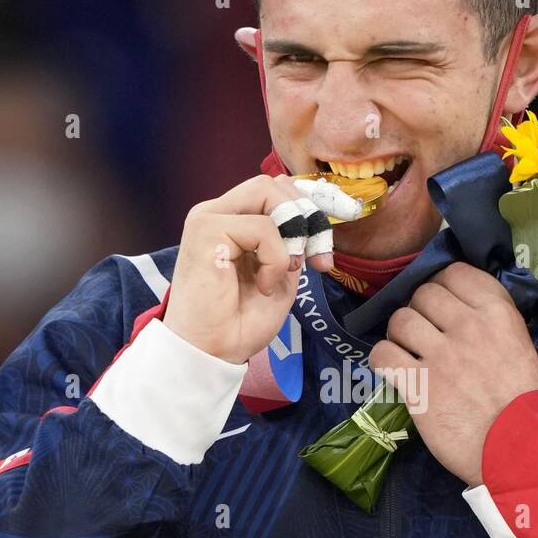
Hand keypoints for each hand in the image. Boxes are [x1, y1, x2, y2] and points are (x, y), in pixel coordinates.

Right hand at [165, 174, 359, 364]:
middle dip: (307, 216)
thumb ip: (292, 247)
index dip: (308, 205)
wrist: (211, 353)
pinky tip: (263, 285)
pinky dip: (274, 259)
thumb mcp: (280, 278)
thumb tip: (313, 227)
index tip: (331, 237)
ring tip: (284, 272)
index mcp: (231, 221)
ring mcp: (208, 219)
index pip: (274, 190)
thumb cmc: (239, 323)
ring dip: (291, 235)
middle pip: (273, 184)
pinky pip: (262, 227)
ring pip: (268, 193)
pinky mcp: (206, 231)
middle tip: (318, 257)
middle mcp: (216, 213)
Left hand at [368, 261, 537, 484]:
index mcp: (498, 313)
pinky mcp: (418, 384)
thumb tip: (457, 302)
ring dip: (399, 334)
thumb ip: (491, 320)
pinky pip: (382, 354)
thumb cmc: (521, 402)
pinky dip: (383, 360)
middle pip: (423, 294)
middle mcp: (468, 326)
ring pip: (400, 320)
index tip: (441, 306)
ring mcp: (441, 355)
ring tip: (408, 352)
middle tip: (424, 333)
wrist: (517, 450)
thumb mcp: (519, 346)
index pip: (454, 272)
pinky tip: (395, 370)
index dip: (441, 286)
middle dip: (419, 310)